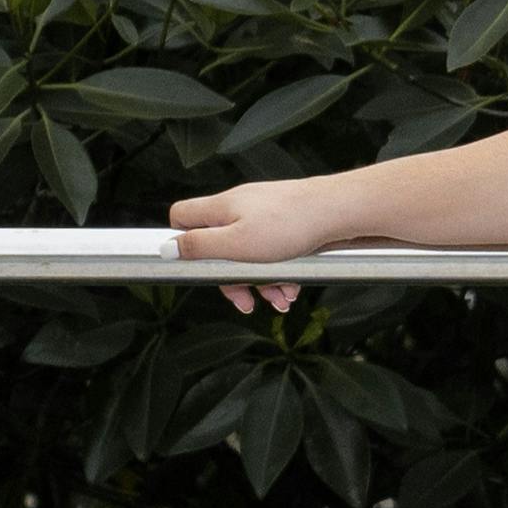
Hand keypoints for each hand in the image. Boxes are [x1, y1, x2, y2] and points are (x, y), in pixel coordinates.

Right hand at [169, 176, 342, 312]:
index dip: (182, 242)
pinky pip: (274, 254)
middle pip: (220, 247)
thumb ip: (199, 247)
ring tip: (279, 298)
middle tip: (245, 300)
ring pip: (250, 255)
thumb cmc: (291, 224)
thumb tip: (167, 249)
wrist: (340, 211)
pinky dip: (281, 273)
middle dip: (232, 278)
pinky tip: (293, 286)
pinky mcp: (288, 223)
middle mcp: (241, 207)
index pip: (182, 217)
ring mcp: (266, 214)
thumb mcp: (236, 243)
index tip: (197, 267)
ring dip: (262, 282)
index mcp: (221, 209)